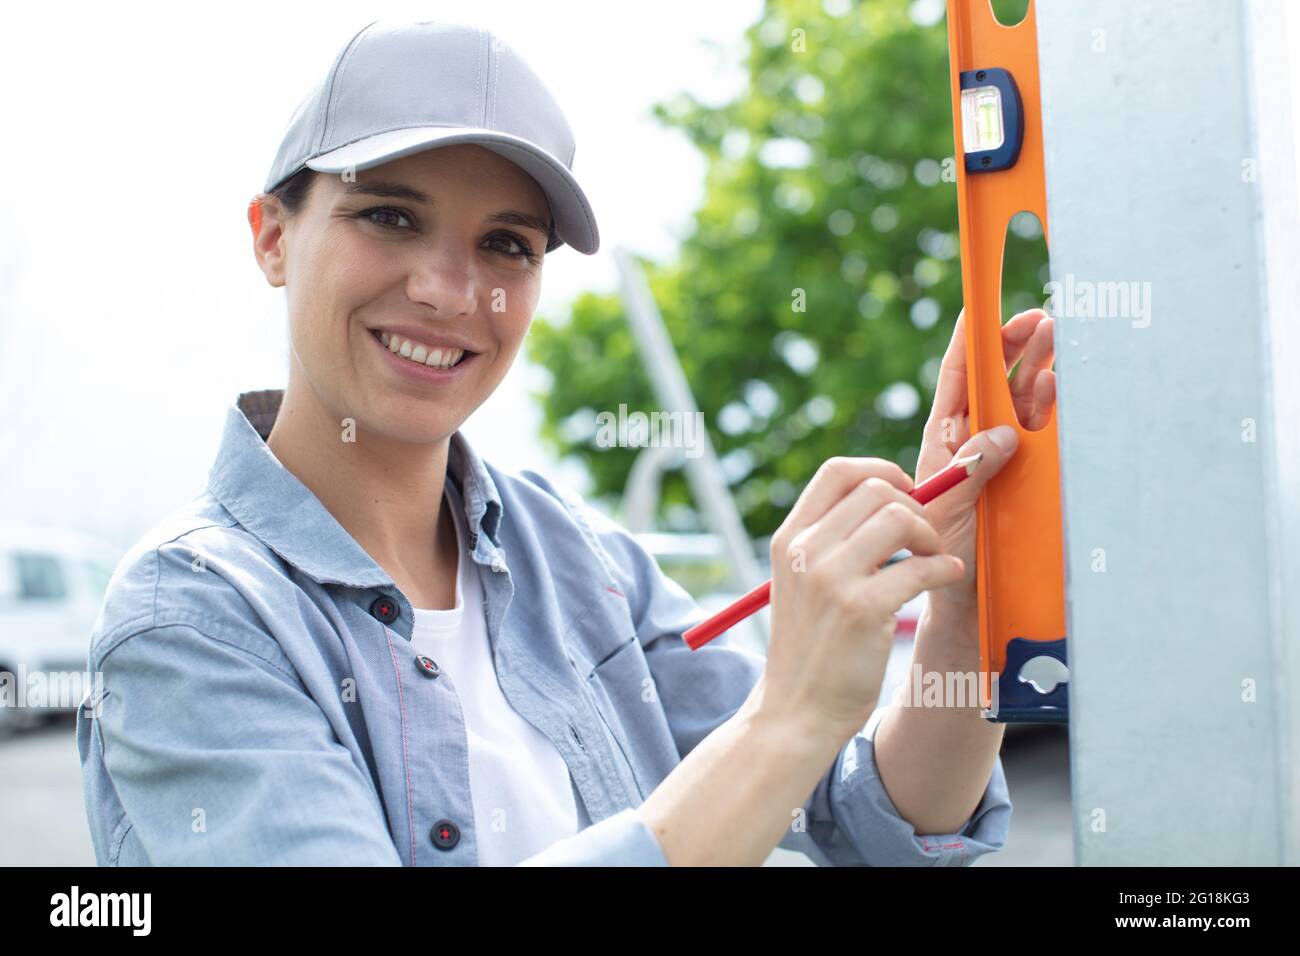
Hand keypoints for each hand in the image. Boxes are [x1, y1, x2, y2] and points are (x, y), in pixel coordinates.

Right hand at [759, 457, 966, 744]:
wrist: (797, 709)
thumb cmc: (813, 645)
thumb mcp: (802, 582)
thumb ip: (830, 541)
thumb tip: (891, 497)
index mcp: (789, 539)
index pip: (838, 472)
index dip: (881, 471)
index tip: (904, 494)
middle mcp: (805, 551)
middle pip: (876, 490)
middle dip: (914, 506)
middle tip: (923, 539)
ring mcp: (831, 579)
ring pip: (900, 518)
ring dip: (930, 535)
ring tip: (932, 560)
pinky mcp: (861, 609)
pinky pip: (920, 567)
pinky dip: (944, 569)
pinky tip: (945, 577)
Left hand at [915, 308, 1056, 622]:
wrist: (962, 597)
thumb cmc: (942, 549)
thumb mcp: (948, 505)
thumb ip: (971, 469)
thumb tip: (1004, 432)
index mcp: (945, 436)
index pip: (958, 377)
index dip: (971, 341)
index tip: (982, 307)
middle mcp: (975, 437)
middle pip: (998, 380)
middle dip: (1018, 345)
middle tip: (1039, 318)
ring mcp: (1005, 454)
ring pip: (1024, 400)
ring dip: (1040, 368)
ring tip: (1055, 337)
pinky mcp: (1029, 475)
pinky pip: (1043, 435)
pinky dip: (1052, 409)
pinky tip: (1057, 388)